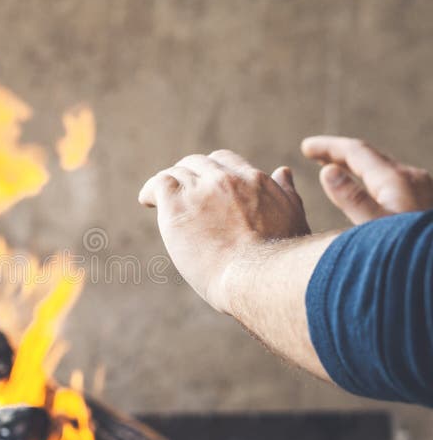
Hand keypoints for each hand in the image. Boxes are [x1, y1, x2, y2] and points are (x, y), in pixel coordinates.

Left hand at [138, 150, 309, 312]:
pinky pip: (158, 184)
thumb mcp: (292, 219)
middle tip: (180, 194)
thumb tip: (283, 172)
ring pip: (178, 173)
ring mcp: (201, 190)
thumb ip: (286, 193)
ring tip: (160, 199)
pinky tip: (147, 201)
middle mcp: (226, 179)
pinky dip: (151, 190)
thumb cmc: (279, 260)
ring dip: (169, 184)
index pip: (224, 161)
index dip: (210, 171)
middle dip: (188, 175)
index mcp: (254, 181)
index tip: (203, 186)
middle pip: (198, 163)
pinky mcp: (177, 206)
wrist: (256, 278)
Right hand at [302, 135, 432, 223]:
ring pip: (383, 171)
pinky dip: (370, 181)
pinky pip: (392, 185)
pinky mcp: (426, 206)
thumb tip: (328, 172)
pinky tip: (369, 194)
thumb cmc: (412, 255)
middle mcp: (412, 179)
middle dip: (340, 154)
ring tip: (335, 170)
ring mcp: (423, 192)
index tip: (306, 147)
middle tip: (313, 154)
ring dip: (356, 167)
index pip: (356, 152)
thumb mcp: (376, 230)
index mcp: (396, 180)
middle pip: (370, 158)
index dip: (328, 148)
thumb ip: (353, 201)